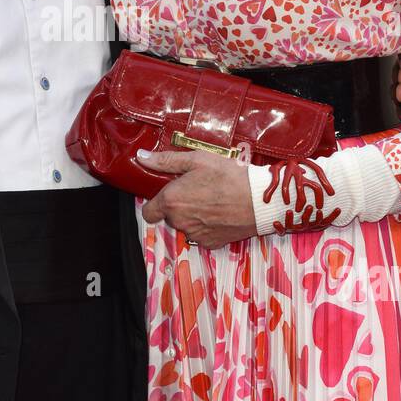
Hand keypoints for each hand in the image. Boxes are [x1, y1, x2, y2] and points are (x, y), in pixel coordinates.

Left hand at [139, 148, 256, 248]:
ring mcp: (195, 235)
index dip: (156, 203)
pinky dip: (208, 227)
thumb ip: (165, 160)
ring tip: (213, 200)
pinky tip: (221, 214)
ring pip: (186, 226)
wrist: (260, 200)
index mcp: (171, 200)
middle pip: (170, 217)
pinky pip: (202, 235)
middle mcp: (179, 221)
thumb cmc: (229, 176)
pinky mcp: (211, 243)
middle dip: (179, 206)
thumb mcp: (197, 160)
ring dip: (193, 216)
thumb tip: (141, 157)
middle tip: (198, 190)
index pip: (148, 212)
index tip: (169, 195)